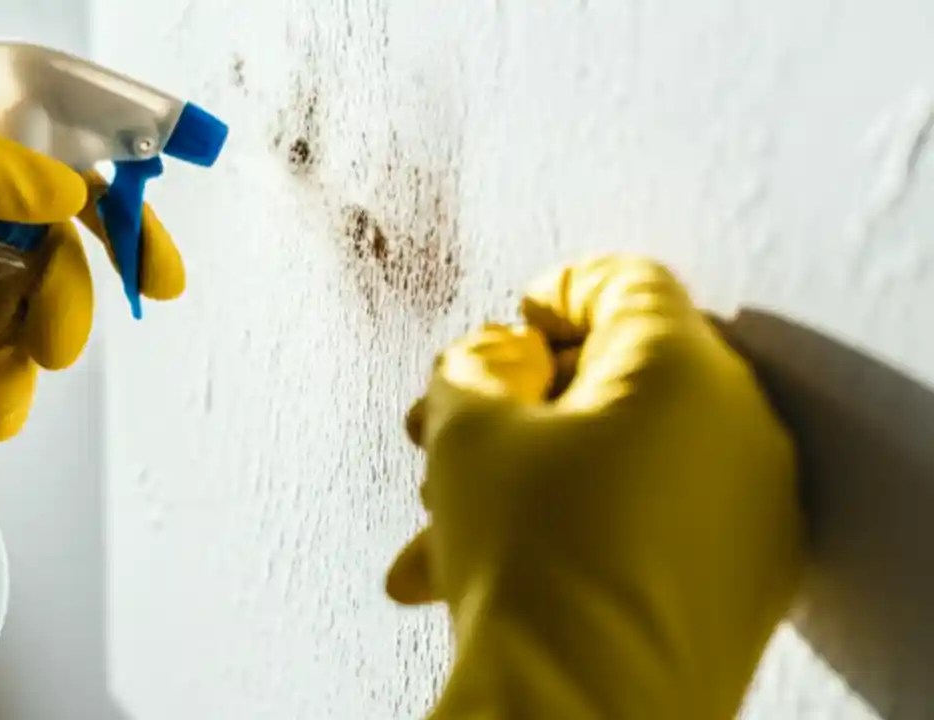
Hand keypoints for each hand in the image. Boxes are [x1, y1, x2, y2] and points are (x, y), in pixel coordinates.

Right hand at [387, 256, 803, 718]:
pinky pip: (650, 521)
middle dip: (515, 404)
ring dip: (527, 476)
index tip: (502, 335)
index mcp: (684, 369)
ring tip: (439, 524)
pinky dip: (576, 525)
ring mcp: (753, 511)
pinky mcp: (745, 580)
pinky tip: (483, 569)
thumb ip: (474, 364)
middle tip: (440, 432)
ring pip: (622, 460)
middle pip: (618, 379)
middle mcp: (742, 430)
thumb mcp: (467, 433)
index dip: (550, 295)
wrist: (580, 715)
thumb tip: (497, 360)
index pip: (626, 283)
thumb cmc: (525, 560)